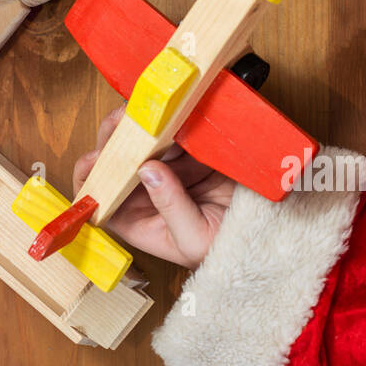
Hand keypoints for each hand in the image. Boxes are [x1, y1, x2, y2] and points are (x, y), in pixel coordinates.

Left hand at [74, 105, 234, 268]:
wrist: (274, 233)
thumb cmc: (229, 252)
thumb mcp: (194, 239)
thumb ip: (170, 206)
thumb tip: (147, 169)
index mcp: (137, 220)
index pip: (99, 196)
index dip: (92, 174)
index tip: (98, 156)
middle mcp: (146, 192)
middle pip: (116, 160)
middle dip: (113, 137)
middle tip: (124, 120)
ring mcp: (169, 169)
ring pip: (141, 140)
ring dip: (141, 124)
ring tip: (148, 114)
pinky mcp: (191, 153)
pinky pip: (173, 131)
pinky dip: (171, 121)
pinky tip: (172, 116)